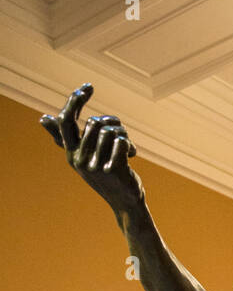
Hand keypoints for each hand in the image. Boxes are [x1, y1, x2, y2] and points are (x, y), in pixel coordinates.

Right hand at [40, 85, 141, 213]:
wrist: (126, 203)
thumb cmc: (107, 175)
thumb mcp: (84, 156)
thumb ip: (66, 138)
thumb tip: (42, 118)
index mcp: (71, 153)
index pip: (65, 120)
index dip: (75, 101)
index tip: (89, 87)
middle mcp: (79, 160)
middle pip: (94, 122)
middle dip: (112, 123)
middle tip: (120, 132)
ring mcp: (95, 166)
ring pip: (110, 131)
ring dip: (123, 134)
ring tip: (127, 147)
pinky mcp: (112, 170)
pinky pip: (122, 141)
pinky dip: (130, 144)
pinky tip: (132, 155)